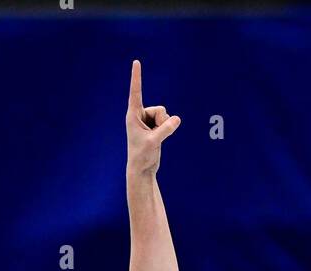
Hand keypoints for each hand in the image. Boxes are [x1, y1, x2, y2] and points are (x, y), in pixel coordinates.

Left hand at [126, 59, 180, 175]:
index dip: (137, 77)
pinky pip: (167, 122)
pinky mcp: (154, 127)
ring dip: (165, 127)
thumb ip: (166, 129)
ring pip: (164, 115)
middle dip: (162, 121)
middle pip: (159, 109)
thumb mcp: (154, 142)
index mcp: (133, 115)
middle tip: (155, 136)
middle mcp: (139, 115)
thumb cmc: (142, 156)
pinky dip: (167, 129)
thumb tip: (177, 119)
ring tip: (156, 139)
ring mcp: (147, 121)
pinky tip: (158, 139)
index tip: (136, 62)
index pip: (136, 92)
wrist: (142, 169)